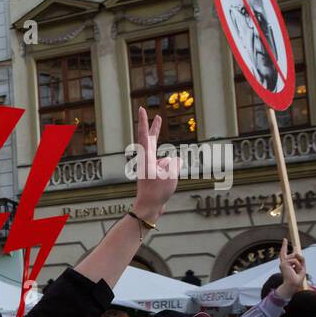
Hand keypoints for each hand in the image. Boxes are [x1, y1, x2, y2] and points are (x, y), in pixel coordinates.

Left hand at [131, 106, 179, 223]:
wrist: (148, 207)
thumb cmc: (157, 191)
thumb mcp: (170, 174)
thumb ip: (173, 163)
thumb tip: (171, 161)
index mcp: (147, 157)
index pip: (145, 135)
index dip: (144, 122)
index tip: (142, 109)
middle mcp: (146, 160)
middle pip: (151, 140)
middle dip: (155, 129)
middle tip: (157, 115)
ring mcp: (150, 167)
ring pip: (166, 160)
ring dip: (170, 169)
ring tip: (164, 183)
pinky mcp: (154, 174)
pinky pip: (168, 168)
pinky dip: (171, 174)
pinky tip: (166, 185)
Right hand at [274, 238, 305, 298]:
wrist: (293, 284)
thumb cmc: (296, 278)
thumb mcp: (302, 266)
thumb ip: (300, 259)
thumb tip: (296, 252)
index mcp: (287, 265)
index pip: (285, 254)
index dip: (284, 246)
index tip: (284, 239)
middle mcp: (283, 263)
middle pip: (287, 253)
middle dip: (289, 249)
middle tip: (288, 245)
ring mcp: (283, 263)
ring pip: (295, 256)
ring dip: (299, 263)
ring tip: (297, 270)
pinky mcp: (284, 264)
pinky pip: (295, 260)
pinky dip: (298, 264)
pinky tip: (295, 270)